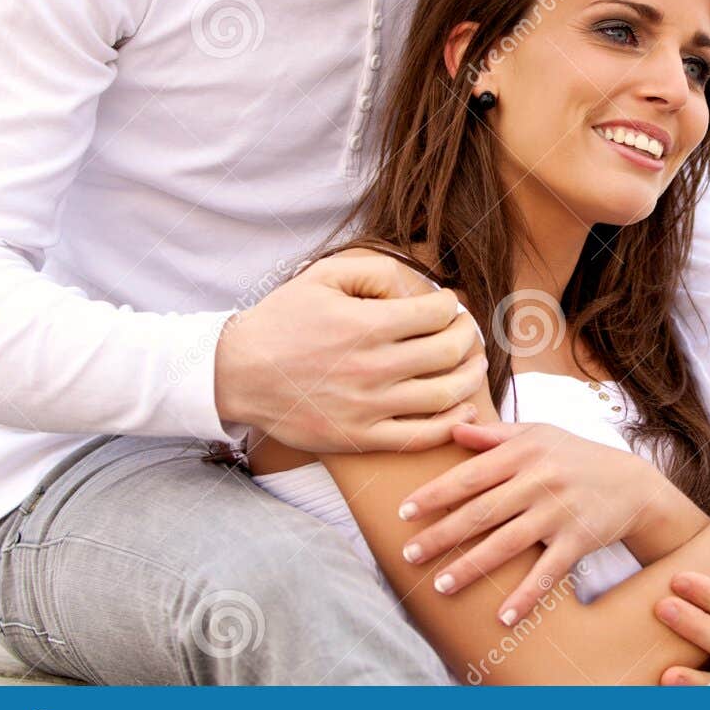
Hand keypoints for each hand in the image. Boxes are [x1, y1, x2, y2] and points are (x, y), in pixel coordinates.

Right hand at [213, 248, 486, 453]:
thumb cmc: (282, 320)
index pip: (437, 315)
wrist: (236, 373)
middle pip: (449, 352)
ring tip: (473, 364)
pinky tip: (462, 407)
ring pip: (444, 396)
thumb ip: (375, 271)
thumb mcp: (323, 277)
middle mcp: (373, 367)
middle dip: (467, 337)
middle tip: (466, 332)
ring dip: (469, 377)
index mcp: (366, 325)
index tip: (447, 306)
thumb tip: (418, 288)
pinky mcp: (359, 437)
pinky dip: (451, 423)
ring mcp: (368, 407)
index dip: (451, 306)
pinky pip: (420, 437)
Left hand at [396, 420, 671, 625]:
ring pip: (506, 544)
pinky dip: (526, 597)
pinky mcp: (578, 541)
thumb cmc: (574, 456)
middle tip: (409, 554)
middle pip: (481, 512)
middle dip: (441, 535)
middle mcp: (539, 480)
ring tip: (440, 586)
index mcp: (524, 452)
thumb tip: (452, 430)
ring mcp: (559, 512)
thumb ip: (494, 435)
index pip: (470, 475)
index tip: (404, 512)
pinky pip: (547, 573)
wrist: (632, 483)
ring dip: (471, 567)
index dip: (435, 494)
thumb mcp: (538, 435)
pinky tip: (503, 618)